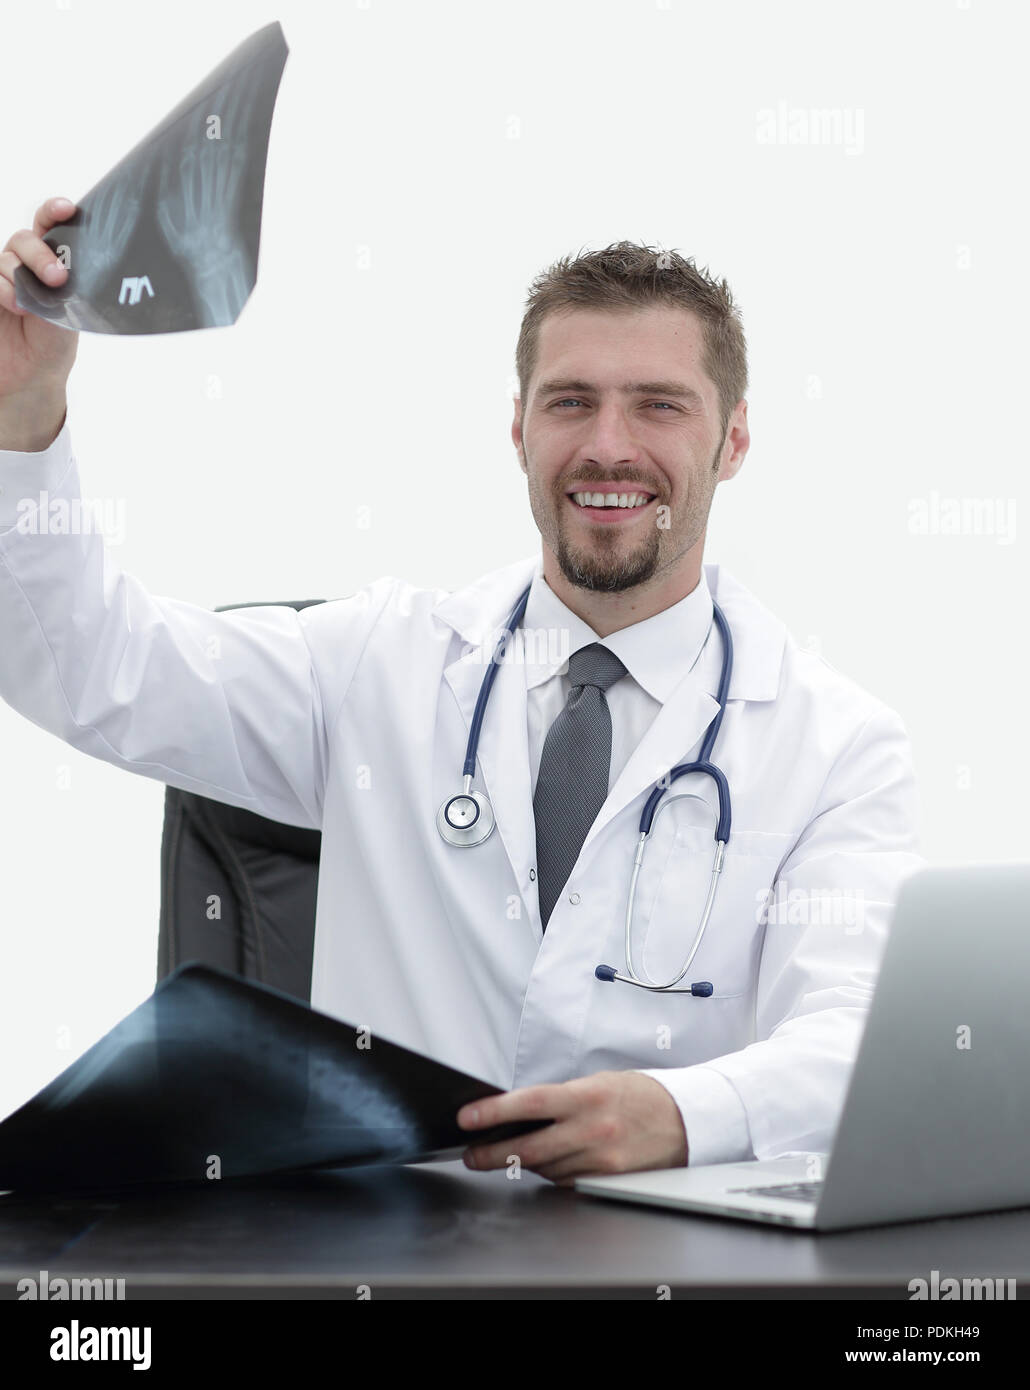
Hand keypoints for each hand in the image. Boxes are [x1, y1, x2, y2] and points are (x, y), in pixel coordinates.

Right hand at [0, 197, 78, 400]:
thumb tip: (63, 270)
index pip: (47, 226)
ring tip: (27, 307)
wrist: (31, 375)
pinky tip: (13, 305)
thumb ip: (64, 286)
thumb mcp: (68, 313)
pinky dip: (1, 288)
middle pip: (22, 240)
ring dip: (16, 280)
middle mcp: (20, 262)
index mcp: (47, 261)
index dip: (54, 212)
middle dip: (39, 255)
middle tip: (57, 278)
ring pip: (2, 260)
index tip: (67, 209)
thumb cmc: (53, 343)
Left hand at [457, 1070, 687, 1185]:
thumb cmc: (637, 1096)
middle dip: (492, 1153)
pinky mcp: (607, 1180)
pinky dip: (550, 1173)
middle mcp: (593, 1129)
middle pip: (530, 1146)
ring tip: (506, 1154)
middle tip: (471, 1154)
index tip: (467, 1117)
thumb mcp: (598, 1083)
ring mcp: (601, 1159)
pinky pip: (566, 1181)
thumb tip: (518, 1113)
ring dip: (522, 1163)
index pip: (531, 1103)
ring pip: (545, 1168)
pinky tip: (545, 1163)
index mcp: (588, 1096)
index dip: (494, 1111)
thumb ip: (560, 1100)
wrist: (683, 1120)